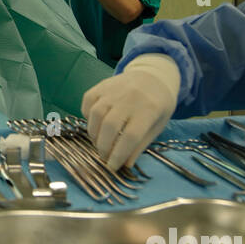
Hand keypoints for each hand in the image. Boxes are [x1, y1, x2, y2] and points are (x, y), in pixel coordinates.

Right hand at [81, 54, 180, 169]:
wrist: (154, 76)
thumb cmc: (158, 105)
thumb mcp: (157, 126)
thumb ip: (140, 145)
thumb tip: (125, 164)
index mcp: (149, 110)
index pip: (130, 137)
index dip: (118, 155)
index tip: (113, 167)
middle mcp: (130, 97)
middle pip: (110, 126)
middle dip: (104, 147)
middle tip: (104, 156)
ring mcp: (114, 89)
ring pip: (96, 114)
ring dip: (93, 133)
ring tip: (99, 142)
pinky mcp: (102, 84)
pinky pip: (88, 101)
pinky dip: (86, 115)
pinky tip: (94, 124)